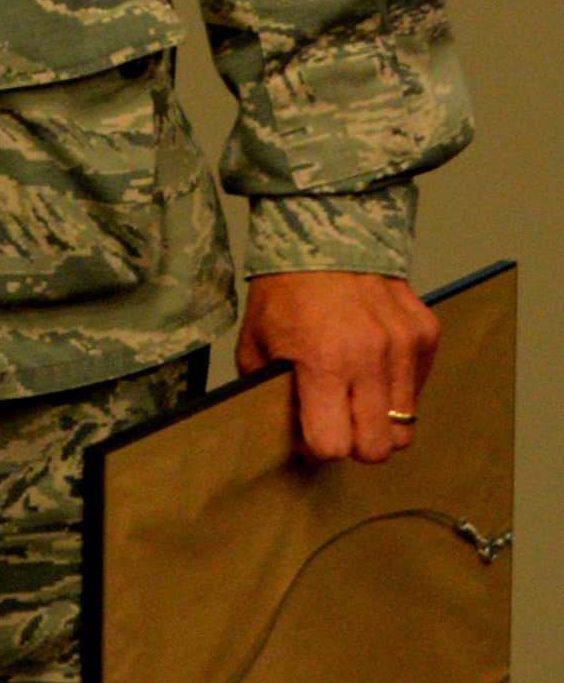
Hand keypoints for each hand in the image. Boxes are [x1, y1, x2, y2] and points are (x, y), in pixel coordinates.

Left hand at [236, 270, 441, 463]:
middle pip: (379, 447)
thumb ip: (270, 392)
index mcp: (322, 363)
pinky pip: (418, 387)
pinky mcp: (426, 334)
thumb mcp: (257, 341)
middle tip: (340, 421)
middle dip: (357, 444)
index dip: (320, 446)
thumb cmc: (285, 291)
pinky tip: (373, 363)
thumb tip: (289, 433)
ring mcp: (403, 346)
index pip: (333, 444)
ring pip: (406, 424)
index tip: (312, 432)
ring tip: (356, 391)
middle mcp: (369, 359)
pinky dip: (398, 387)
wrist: (324, 235)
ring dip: (381, 419)